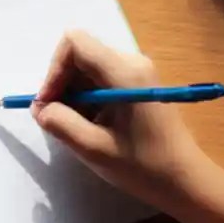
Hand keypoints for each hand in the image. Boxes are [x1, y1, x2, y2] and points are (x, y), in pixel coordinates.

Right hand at [32, 30, 210, 209]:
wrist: (184, 179)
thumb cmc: (143, 166)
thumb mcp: (93, 148)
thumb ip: (60, 123)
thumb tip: (39, 107)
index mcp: (125, 73)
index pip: (75, 43)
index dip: (54, 69)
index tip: (48, 102)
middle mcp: (132, 63)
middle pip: (80, 56)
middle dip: (61, 85)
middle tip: (56, 120)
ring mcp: (137, 72)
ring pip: (87, 69)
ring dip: (73, 95)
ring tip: (77, 128)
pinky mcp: (137, 84)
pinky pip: (100, 79)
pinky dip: (87, 99)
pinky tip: (92, 126)